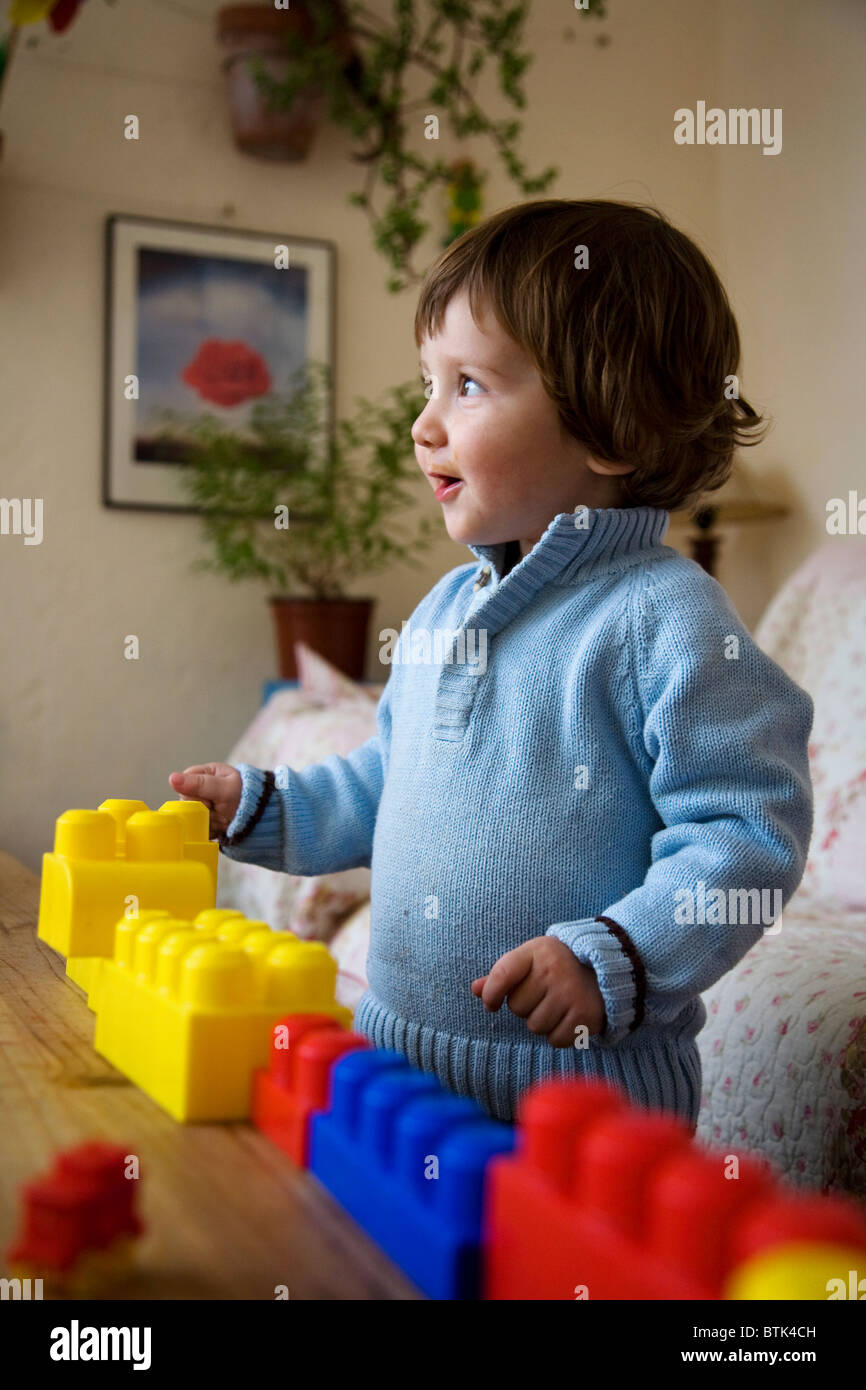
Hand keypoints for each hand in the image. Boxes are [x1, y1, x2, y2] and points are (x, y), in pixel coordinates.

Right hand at [167, 763, 242, 838]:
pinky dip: (209, 830)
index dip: (194, 793)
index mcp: (206, 774)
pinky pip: (196, 829)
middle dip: (203, 809)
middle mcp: (202, 789)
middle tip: (219, 808)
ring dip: (207, 821)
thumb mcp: (224, 789)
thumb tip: (172, 778)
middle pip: (186, 802)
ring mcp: (203, 807)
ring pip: (190, 817)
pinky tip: (220, 827)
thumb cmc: (247, 799)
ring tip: (223, 818)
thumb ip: (199, 784)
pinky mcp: (204, 822)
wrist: (262, 821)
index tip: (210, 797)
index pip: (184, 782)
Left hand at [471, 936, 605, 1047]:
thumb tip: (474, 990)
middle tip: (542, 995)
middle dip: (526, 1006)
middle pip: (517, 1008)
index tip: (492, 1003)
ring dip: (542, 1022)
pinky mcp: (584, 1016)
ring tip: (556, 1005)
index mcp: (536, 952)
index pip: (502, 975)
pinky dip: (558, 1035)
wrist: (606, 968)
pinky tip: (567, 1018)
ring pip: (535, 1026)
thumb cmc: (557, 965)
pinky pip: (555, 1040)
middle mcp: (553, 971)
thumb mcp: (530, 960)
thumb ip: (502, 975)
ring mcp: (570, 994)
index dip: (491, 994)